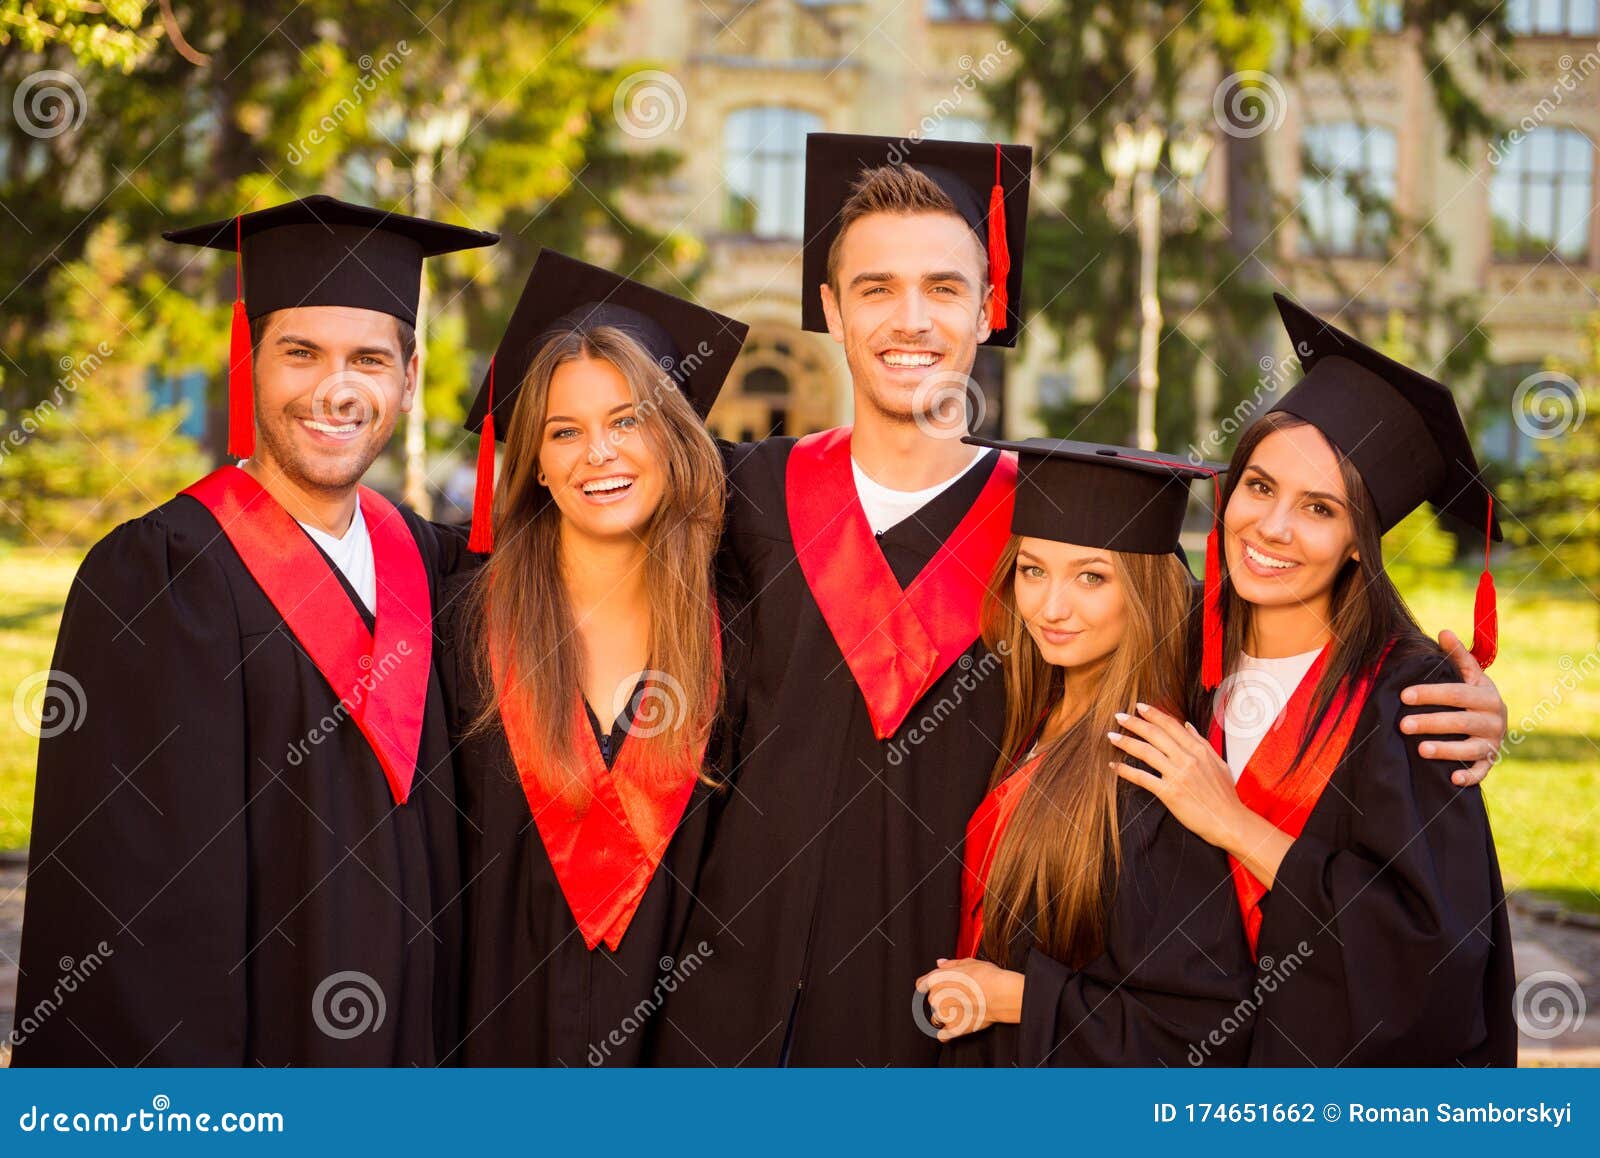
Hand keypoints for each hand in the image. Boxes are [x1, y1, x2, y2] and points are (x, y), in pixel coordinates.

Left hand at [915, 958, 1022, 1040]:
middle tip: (958, 997)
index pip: (921, 984)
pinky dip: (946, 1033)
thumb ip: (950, 965)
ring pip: (937, 1017)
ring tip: (960, 1010)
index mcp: (936, 980)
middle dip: (942, 999)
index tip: (936, 987)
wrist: (1000, 995)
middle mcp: (936, 998)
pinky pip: (942, 1035)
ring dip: (945, 1015)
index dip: (930, 986)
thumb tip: (941, 964)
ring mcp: (944, 1015)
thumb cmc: (986, 977)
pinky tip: (952, 1028)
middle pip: (932, 1000)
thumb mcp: (968, 962)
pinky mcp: (954, 1029)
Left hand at [1107, 703, 1249, 850]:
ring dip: (1126, 742)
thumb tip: (1187, 725)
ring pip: (1146, 752)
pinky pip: (1142, 778)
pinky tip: (1114, 765)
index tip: (1139, 707)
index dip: (1153, 714)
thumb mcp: (1219, 764)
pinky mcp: (1169, 793)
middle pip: (1155, 735)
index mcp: (1199, 750)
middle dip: (1134, 723)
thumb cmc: (1225, 796)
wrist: (1229, 822)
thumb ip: (1201, 743)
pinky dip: (1126, 770)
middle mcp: (1187, 759)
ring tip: (1111, 736)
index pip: (1171, 726)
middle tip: (1119, 716)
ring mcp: (1177, 775)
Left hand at [1399, 629, 1507, 786]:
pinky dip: (1469, 776)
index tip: (1403, 695)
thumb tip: (1443, 631)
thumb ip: (1458, 656)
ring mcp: (1493, 743)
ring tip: (1420, 749)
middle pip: (1460, 722)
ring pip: (1470, 749)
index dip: (1430, 693)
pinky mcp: (1490, 762)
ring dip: (1446, 750)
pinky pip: (1482, 772)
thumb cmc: (1473, 695)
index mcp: (1486, 695)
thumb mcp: (1470, 675)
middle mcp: (1494, 720)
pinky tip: (1452, 778)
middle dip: (1430, 723)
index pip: (1456, 693)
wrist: (1496, 721)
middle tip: (1402, 725)